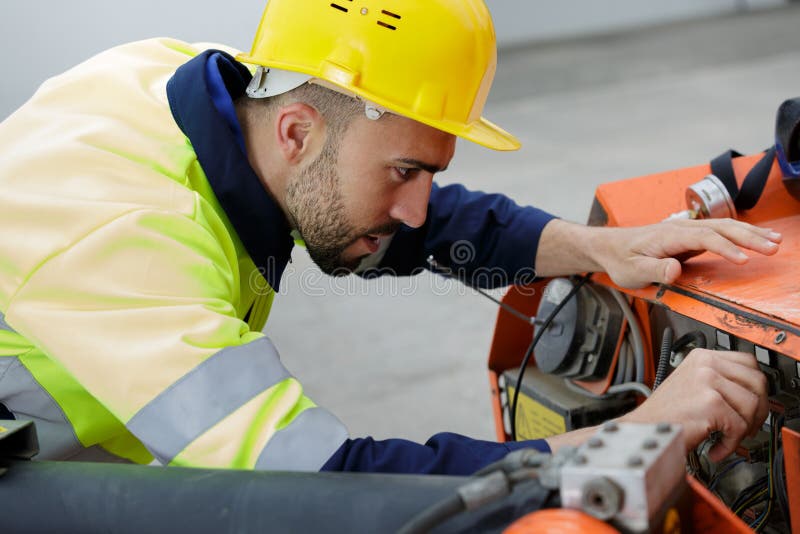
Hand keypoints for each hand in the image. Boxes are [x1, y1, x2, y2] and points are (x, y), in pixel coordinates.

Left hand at [597, 218, 780, 288]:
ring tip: (775, 241)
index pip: (705, 238)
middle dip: (748, 237)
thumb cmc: (620, 258)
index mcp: (669, 235)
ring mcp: (686, 231)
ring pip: (724, 227)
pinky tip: (756, 238)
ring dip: (750, 233)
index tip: (743, 260)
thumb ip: (655, 270)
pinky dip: (741, 234)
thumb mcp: (633, 270)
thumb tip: (676, 270)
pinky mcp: (689, 237)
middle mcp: (681, 228)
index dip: (726, 248)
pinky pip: (720, 233)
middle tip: (772, 248)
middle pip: (721, 228)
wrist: (608, 247)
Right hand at [619, 348, 767, 461]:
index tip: (751, 403)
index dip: (755, 387)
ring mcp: (708, 381)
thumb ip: (719, 382)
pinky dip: (730, 444)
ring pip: (753, 405)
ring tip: (727, 437)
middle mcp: (705, 364)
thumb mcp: (691, 384)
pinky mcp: (710, 403)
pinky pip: (740, 426)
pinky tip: (715, 448)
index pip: (748, 362)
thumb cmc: (664, 415)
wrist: (642, 430)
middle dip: (758, 409)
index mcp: (702, 357)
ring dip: (745, 428)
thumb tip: (751, 393)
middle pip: (757, 381)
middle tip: (746, 426)